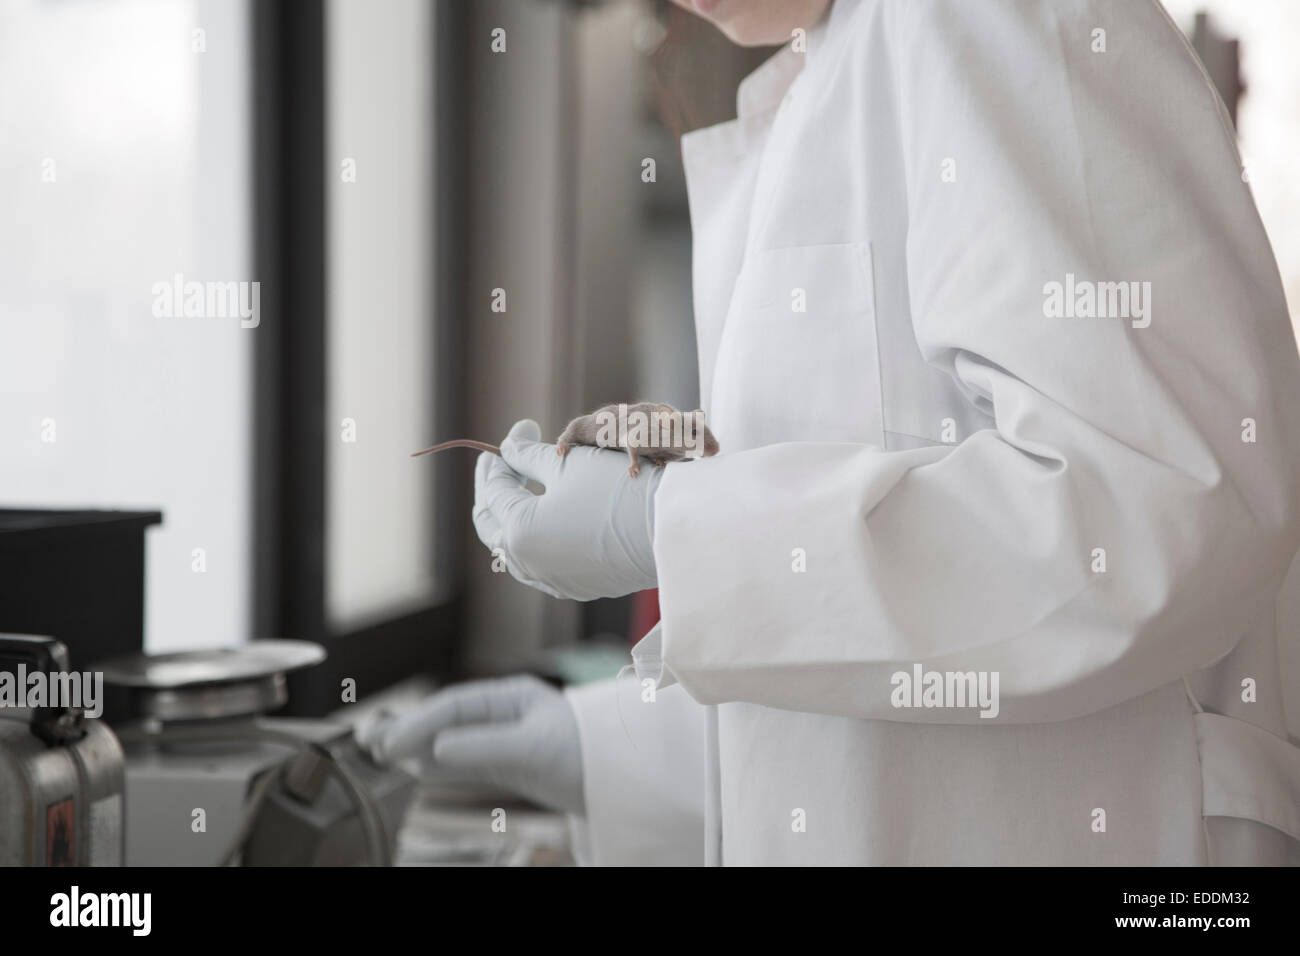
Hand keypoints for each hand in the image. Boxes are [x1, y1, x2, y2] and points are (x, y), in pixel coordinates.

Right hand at [357, 675, 584, 814]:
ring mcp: (504, 738)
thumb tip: (433, 750)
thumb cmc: (588, 753)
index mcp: (512, 695)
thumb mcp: (534, 748)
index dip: (420, 722)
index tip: (394, 743)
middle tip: (372, 746)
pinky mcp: (508, 763)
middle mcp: (504, 713)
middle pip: (447, 719)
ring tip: (380, 752)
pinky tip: (414, 769)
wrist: (625, 780)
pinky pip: (464, 761)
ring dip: (417, 747)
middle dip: (410, 730)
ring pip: (451, 740)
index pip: (455, 705)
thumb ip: (483, 746)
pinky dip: (437, 765)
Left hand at [472, 419, 660, 600]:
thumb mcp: (567, 464)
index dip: (499, 458)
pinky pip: (544, 563)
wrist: (671, 529)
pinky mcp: (579, 586)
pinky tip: (548, 520)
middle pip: (494, 525)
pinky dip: (538, 539)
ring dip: (514, 517)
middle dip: (496, 490)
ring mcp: (554, 580)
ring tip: (523, 489)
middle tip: (506, 463)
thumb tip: (509, 447)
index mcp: (518, 533)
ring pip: (516, 550)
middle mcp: (529, 565)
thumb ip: (529, 455)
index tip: (517, 433)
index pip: (494, 490)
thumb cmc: (618, 490)